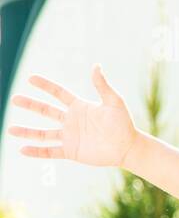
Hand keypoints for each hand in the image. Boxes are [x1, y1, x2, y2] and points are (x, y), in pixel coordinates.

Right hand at [7, 66, 140, 167]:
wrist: (128, 147)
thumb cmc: (124, 123)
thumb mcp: (113, 102)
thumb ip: (102, 85)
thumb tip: (96, 65)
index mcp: (80, 107)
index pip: (59, 93)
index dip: (45, 86)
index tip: (31, 78)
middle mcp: (72, 121)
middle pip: (46, 111)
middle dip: (30, 105)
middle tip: (14, 99)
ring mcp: (70, 136)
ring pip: (43, 134)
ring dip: (27, 132)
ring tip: (10, 130)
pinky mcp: (71, 151)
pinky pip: (50, 151)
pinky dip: (37, 151)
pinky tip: (22, 150)